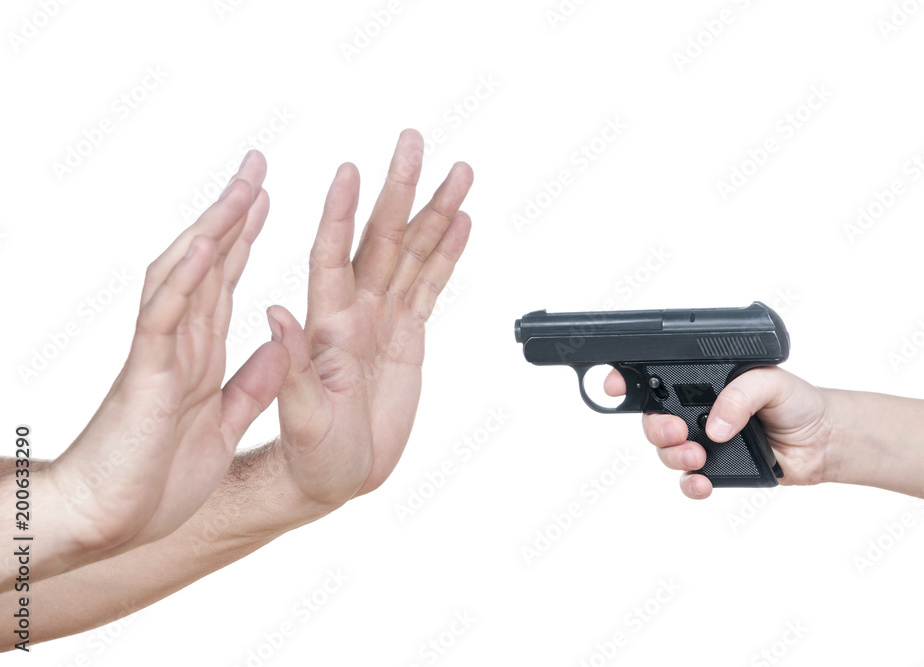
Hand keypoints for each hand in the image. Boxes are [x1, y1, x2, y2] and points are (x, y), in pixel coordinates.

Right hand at [42, 152, 288, 564]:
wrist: (108, 524)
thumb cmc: (156, 478)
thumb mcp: (224, 426)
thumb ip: (251, 386)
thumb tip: (277, 345)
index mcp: (200, 354)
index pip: (225, 281)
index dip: (244, 238)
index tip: (266, 198)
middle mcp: (181, 342)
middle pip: (207, 263)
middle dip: (233, 213)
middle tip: (256, 165)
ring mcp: (162, 354)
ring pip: (186, 275)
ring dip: (213, 229)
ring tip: (242, 187)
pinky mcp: (147, 376)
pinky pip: (164, 318)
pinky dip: (185, 280)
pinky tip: (207, 245)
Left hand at [264, 130, 472, 518]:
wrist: (335, 475)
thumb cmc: (313, 453)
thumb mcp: (302, 418)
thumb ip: (292, 366)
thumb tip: (277, 314)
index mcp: (326, 327)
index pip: (332, 256)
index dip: (340, 215)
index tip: (350, 172)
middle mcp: (354, 312)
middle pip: (382, 240)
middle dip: (398, 191)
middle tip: (412, 143)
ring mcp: (383, 320)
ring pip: (413, 255)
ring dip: (434, 213)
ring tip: (457, 173)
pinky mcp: (407, 336)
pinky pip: (430, 286)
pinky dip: (447, 254)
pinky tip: (461, 222)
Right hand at [605, 366, 835, 498]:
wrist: (822, 440)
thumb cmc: (797, 402)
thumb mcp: (771, 381)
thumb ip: (740, 394)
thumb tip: (714, 425)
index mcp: (702, 381)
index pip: (656, 378)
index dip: (629, 381)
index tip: (617, 386)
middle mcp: (696, 411)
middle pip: (653, 420)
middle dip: (656, 427)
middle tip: (676, 430)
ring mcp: (703, 441)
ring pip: (666, 452)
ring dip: (673, 455)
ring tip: (697, 455)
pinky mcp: (716, 470)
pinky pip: (689, 481)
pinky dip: (690, 484)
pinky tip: (701, 482)